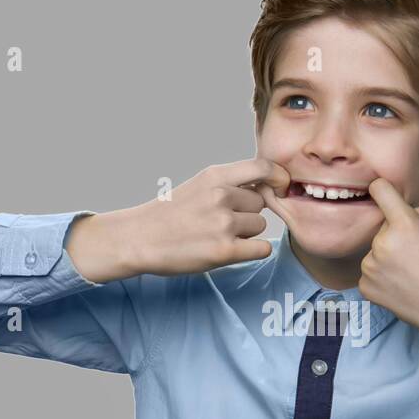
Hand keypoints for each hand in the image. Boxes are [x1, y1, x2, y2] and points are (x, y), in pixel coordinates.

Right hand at [123, 158, 290, 276]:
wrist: (138, 238)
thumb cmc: (170, 213)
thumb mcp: (199, 185)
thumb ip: (230, 182)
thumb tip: (267, 183)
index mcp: (215, 176)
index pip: (264, 167)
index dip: (278, 177)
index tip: (280, 187)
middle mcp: (221, 196)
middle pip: (261, 203)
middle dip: (248, 212)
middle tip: (220, 221)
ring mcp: (223, 224)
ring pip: (259, 226)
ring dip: (246, 233)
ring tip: (217, 235)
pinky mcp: (224, 251)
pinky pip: (261, 249)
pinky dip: (252, 251)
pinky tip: (231, 250)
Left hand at [357, 178, 418, 344]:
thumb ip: (418, 213)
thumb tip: (400, 208)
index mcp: (404, 224)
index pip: (380, 190)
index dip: (382, 189)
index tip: (380, 190)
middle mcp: (383, 243)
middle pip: (382, 227)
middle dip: (395, 235)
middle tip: (417, 254)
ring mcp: (371, 266)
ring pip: (375, 251)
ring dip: (387, 257)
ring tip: (411, 273)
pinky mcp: (366, 286)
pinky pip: (370, 272)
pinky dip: (382, 277)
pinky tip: (402, 285)